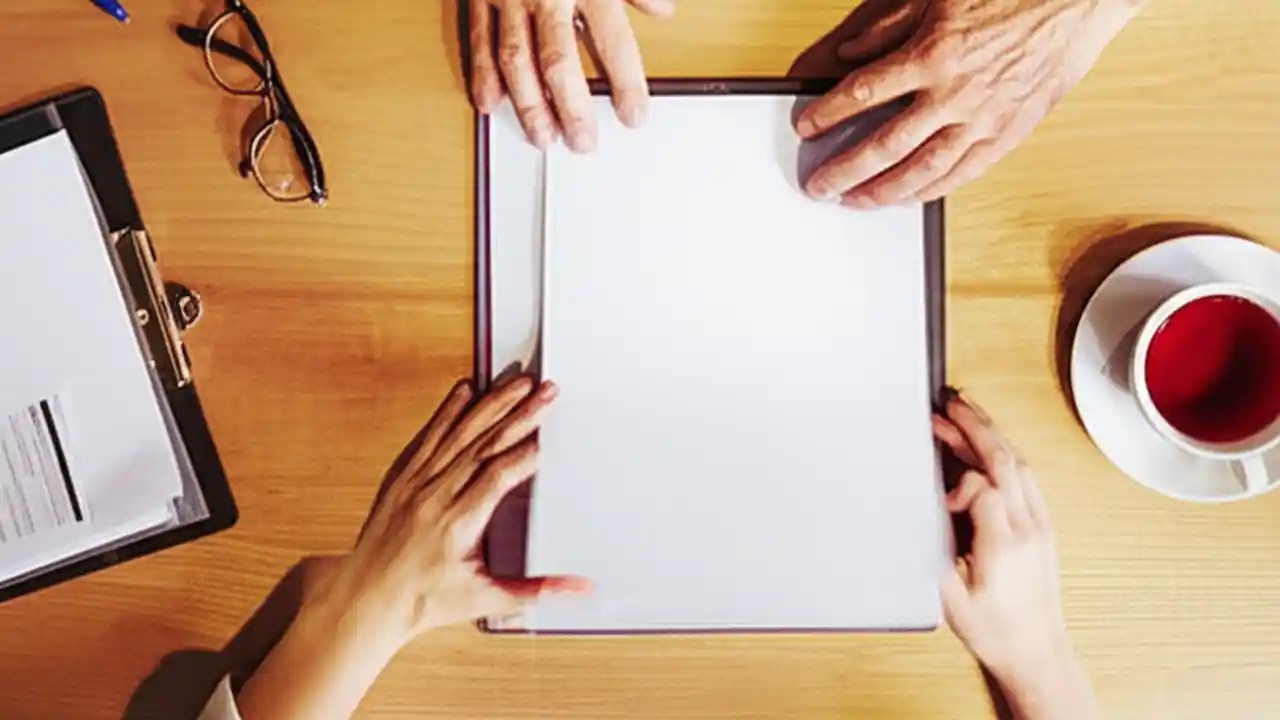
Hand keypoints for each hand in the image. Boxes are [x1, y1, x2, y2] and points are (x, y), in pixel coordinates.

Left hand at [310, 375, 588, 646]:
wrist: (367, 599)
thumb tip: (576, 588)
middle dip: (519, 413)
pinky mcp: (402, 477)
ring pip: (459, 432)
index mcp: (456, 524)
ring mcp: (415, 482)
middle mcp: (434, 496)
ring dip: (491, 403)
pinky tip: (465, 390)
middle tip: (546, 391)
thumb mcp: (485, 600)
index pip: (497, 477)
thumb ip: (536, 589)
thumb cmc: (422, 600)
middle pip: (484, 444)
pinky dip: (448, 411)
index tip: (550, 433)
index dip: (524, 453)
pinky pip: (428, 436)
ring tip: (517, 381)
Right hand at [469, 0, 675, 151]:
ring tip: (544, 137)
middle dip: (571, 108)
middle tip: (584, 142)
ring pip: (516, 60)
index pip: (614, 43)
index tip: (635, 117)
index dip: (626, 85)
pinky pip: (479, 40)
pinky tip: (489, 103)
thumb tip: (664, 9)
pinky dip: (482, 74)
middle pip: (559, 62)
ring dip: (528, 104)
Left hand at [796, 0, 1145, 206]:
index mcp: (932, 54)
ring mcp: (982, 119)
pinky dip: (930, 191)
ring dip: (883, 192)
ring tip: (855, 201)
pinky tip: (907, 199)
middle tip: (819, 185)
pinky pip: (962, 173)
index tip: (807, 127)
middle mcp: (954, 93)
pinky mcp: (1007, 134)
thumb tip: (848, 55)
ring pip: (922, 169)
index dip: (828, 114)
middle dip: (845, 169)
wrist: (1076, 3)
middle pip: (885, 144)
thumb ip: (887, 27)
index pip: (864, 93)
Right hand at [934, 393, 1099, 719]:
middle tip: (949, 405)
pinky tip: (988, 444)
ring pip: (1019, 465)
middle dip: (975, 428)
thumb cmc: (997, 632)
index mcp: (1003, 547)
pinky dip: (1005, 453)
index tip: (941, 500)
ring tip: (964, 413)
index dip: (957, 484)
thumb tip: (921, 519)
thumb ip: (935, 557)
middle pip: (1005, 462)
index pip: (983, 488)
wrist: (1037, 652)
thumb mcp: (952, 602)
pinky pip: (1027, 477)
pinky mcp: (1043, 527)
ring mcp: (1039, 525)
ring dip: (990, 434)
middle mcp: (1027, 530)